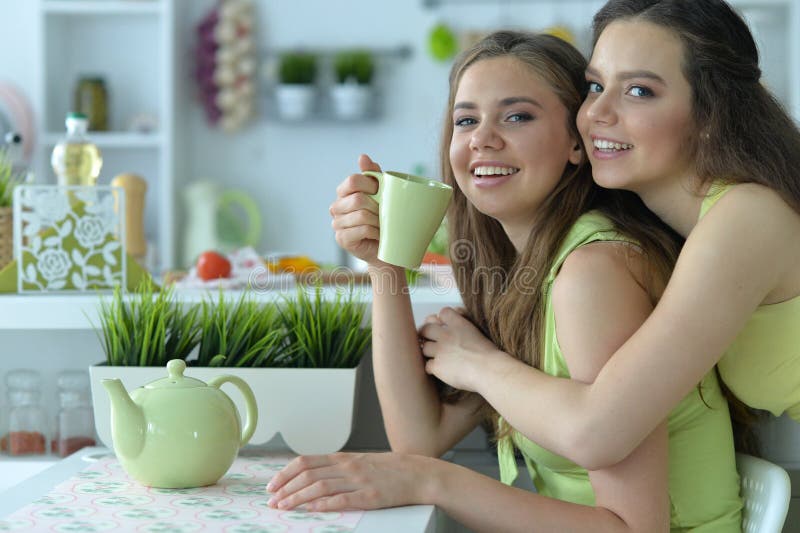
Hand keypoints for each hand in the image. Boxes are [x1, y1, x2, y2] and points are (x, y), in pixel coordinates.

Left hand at [266, 452, 426, 511]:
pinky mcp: (370, 496)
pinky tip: (310, 509)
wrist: (417, 474)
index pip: (305, 462)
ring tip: (283, 507)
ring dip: (297, 498)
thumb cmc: (388, 470)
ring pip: (319, 487)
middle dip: (285, 488)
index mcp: (343, 458)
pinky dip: (323, 505)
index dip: (285, 473)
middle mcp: (347, 467)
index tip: (272, 485)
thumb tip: (310, 475)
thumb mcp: (359, 462)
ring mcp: (358, 481)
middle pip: (308, 475)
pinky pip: (342, 500)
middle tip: (271, 500)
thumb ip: (336, 468)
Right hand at [330, 154, 386, 265]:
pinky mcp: (342, 239)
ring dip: (378, 221)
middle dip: (377, 206)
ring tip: (382, 225)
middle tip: (385, 213)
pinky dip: (376, 232)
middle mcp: (336, 208)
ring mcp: (337, 224)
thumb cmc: (383, 218)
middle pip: (358, 199)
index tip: (382, 192)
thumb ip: (372, 174)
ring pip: (362, 215)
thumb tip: (362, 157)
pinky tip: (378, 235)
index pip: (352, 181)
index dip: (370, 185)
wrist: (386, 247)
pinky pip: (363, 229)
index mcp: (343, 193)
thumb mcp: (381, 193)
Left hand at [418, 306, 502, 391]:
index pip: (443, 312)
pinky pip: (427, 366)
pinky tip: (440, 371)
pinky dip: (432, 368)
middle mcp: (446, 335)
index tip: (441, 324)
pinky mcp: (437, 366)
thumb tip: (456, 311)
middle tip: (428, 340)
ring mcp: (440, 351)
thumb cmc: (489, 353)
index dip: (440, 318)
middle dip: (425, 334)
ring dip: (429, 352)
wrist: (488, 370)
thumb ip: (465, 321)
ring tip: (438, 357)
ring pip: (424, 348)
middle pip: (426, 329)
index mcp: (459, 324)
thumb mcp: (478, 331)